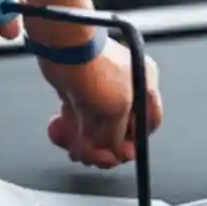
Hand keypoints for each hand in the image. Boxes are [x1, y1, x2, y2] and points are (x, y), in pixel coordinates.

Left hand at [41, 40, 162, 168]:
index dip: (133, 143)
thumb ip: (116, 136)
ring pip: (96, 129)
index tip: (117, 155)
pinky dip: (71, 131)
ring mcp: (101, 91)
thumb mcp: (116, 110)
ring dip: (85, 143)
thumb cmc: (94, 69)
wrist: (63, 48)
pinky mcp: (78, 92)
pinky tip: (59, 131)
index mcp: (144, 86)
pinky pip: (78, 121)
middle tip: (92, 157)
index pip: (147, 125)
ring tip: (74, 148)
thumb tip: (110, 152)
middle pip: (120, 131)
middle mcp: (125, 89)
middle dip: (105, 147)